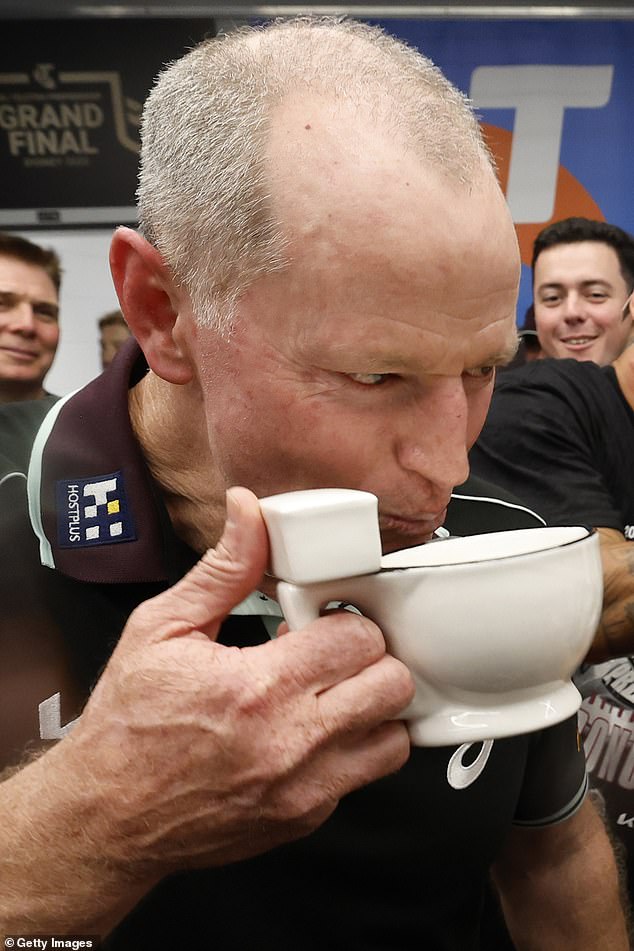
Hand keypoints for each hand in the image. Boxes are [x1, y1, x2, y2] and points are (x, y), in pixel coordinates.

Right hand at [65, 487, 413, 879]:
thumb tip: (248, 512)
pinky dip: (350, 749)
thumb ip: (222, 570)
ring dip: (372, 707)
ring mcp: (304, 791)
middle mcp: (291, 744)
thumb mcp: (162, 629)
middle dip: (370, 657)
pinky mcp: (305, 819)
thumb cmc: (127, 725)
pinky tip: (310, 731)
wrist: (106, 816)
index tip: (320, 621)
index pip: (358, 639)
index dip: (345, 619)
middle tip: (331, 652)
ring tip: (330, 692)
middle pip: (392, 686)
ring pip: (394, 739)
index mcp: (258, 687)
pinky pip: (362, 777)